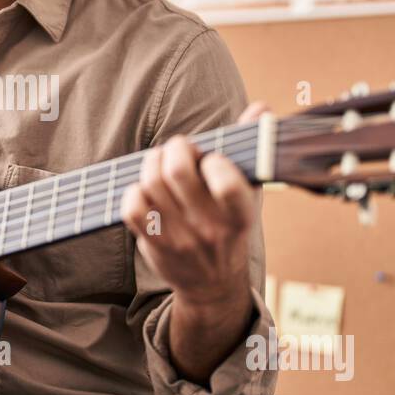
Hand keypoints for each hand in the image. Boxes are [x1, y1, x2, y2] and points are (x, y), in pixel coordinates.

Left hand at [119, 102, 267, 312]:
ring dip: (151, 163)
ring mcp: (180, 238)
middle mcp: (210, 228)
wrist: (213, 286)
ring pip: (151, 183)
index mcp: (239, 214)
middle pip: (177, 170)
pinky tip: (145, 190)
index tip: (212, 159)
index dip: (214, 159)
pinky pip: (132, 207)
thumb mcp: (248, 195)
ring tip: (159, 164)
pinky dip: (133, 191)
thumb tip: (262, 108)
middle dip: (174, 148)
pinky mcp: (154, 244)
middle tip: (178, 151)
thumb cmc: (229, 227)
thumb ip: (252, 150)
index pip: (226, 181)